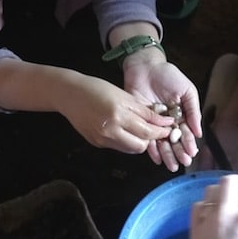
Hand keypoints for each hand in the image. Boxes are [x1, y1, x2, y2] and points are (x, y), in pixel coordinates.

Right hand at [58, 73, 172, 153]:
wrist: (69, 94)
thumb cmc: (96, 89)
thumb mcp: (123, 95)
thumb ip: (143, 111)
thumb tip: (162, 120)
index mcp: (119, 115)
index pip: (147, 131)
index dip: (160, 131)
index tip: (168, 128)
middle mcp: (110, 130)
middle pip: (140, 146)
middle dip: (150, 140)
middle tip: (154, 130)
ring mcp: (102, 139)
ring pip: (130, 150)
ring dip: (138, 142)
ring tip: (139, 130)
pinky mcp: (96, 143)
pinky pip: (118, 147)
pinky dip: (125, 141)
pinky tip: (124, 130)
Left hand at [124, 57, 201, 171]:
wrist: (146, 67)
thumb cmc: (169, 75)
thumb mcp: (187, 91)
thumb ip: (194, 111)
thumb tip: (199, 132)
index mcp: (181, 115)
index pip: (186, 133)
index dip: (189, 143)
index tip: (191, 153)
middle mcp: (168, 122)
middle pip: (174, 141)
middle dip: (178, 153)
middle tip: (182, 163)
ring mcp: (154, 123)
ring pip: (161, 142)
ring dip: (167, 155)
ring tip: (171, 165)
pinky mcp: (140, 122)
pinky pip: (146, 137)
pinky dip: (151, 149)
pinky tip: (156, 158)